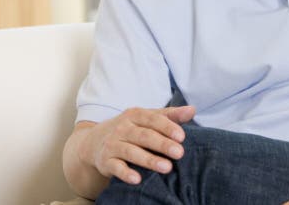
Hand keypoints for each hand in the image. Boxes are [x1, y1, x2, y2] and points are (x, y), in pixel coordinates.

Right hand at [79, 105, 195, 184]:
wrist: (95, 141)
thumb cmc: (131, 128)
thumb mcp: (148, 118)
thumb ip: (171, 115)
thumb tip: (192, 110)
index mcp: (135, 115)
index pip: (153, 119)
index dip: (167, 127)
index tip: (182, 137)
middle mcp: (123, 128)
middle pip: (144, 136)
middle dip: (162, 144)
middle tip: (180, 153)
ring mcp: (113, 145)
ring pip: (131, 152)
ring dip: (149, 160)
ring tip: (167, 167)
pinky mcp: (106, 161)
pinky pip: (116, 167)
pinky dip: (125, 173)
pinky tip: (137, 179)